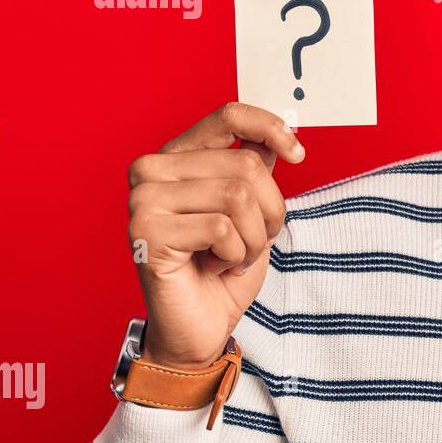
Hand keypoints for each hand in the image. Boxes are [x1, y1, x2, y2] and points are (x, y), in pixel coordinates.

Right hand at [126, 102, 304, 370]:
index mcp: (177, 157)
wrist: (200, 326)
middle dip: (269, 210)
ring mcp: (143, 200)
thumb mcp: (251, 210)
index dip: (271, 129)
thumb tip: (278, 136)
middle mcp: (152, 170)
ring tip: (233, 256)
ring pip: (237, 196)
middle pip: (244, 164)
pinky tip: (215, 266)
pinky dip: (235, 254)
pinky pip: (222, 228)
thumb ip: (254, 169)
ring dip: (252, 238)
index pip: (229, 115)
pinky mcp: (146, 232)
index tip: (298, 154)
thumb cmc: (223, 267)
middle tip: (254, 240)